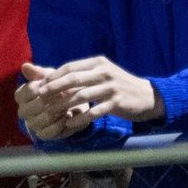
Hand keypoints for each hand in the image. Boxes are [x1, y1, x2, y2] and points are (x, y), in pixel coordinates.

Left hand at [16, 59, 162, 139]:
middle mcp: (104, 73)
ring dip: (64, 105)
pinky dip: (80, 118)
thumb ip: (78, 75)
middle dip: (54, 88)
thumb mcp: (100, 75)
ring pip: (82, 96)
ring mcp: (112, 88)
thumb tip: (49, 76)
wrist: (148, 97)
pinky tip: (70, 124)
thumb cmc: (117, 86)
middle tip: (40, 97)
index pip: (70, 67)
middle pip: (74, 79)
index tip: (39, 85)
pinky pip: (95, 112)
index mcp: (97, 63)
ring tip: (50, 112)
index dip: (53, 76)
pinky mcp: (118, 102)